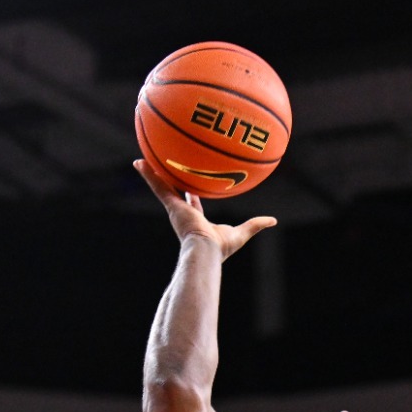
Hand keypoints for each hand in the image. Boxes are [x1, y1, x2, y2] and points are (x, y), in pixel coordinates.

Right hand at [133, 160, 274, 259]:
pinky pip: (157, 186)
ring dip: (153, 174)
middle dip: (171, 181)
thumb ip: (256, 225)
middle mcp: (184, 213)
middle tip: (166, 169)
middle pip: (175, 192)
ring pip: (162, 186)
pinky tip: (139, 163)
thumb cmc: (221, 248)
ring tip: (142, 160)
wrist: (206, 250)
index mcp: (197, 219)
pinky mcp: (170, 206)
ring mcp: (175, 209)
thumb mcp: (242, 233)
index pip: (194, 203)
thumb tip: (273, 221)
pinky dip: (148, 175)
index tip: (190, 186)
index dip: (192, 194)